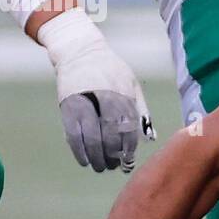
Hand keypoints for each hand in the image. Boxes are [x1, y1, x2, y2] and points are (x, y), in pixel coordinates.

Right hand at [36, 8, 155, 172]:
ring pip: (92, 138)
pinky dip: (79, 151)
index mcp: (123, 95)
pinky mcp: (68, 106)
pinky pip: (73, 134)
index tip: (129, 162)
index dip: (129, 149)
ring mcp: (85, 103)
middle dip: (113, 156)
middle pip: (111, 136)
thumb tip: (151, 138)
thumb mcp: (132, 84)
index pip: (129, 129)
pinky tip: (85, 161)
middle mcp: (105, 100)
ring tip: (101, 167)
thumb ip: (141, 111)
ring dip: (97, 157)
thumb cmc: (111, 70)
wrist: (80, 50)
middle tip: (114, 167)